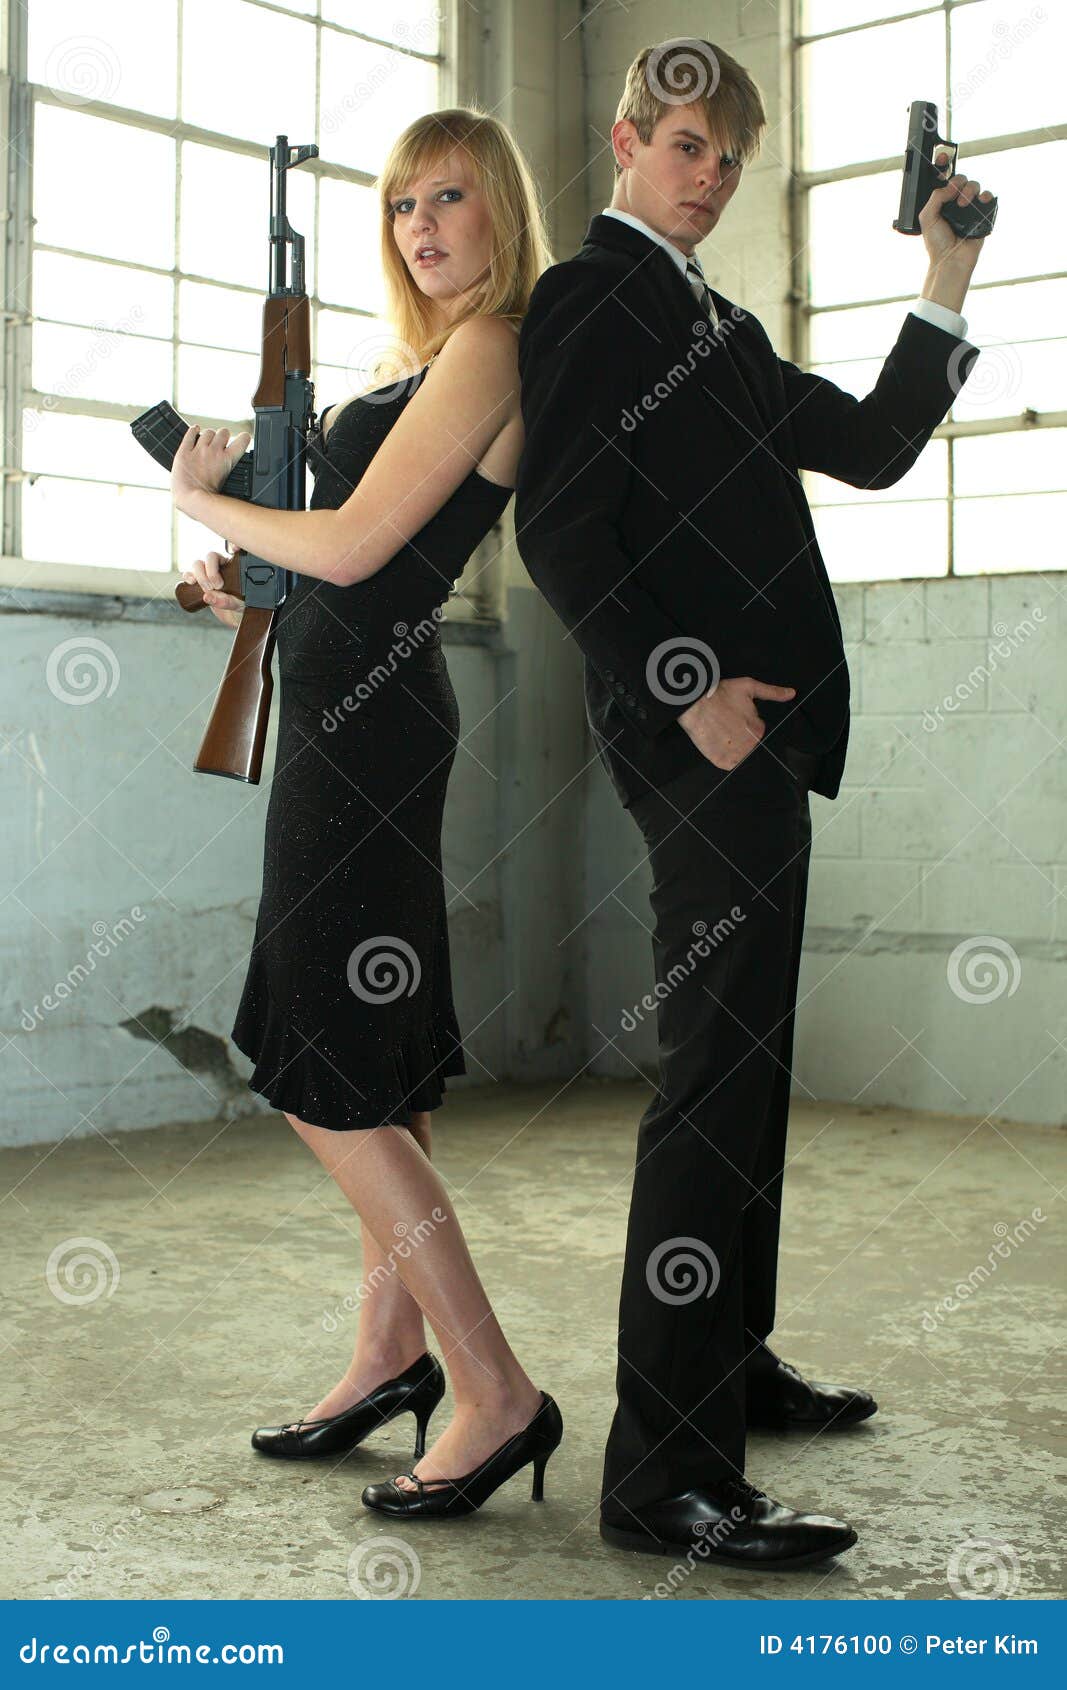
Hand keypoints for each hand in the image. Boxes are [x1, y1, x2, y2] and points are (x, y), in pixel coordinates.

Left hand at [171, 422, 250, 514]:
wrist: (191, 499)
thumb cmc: (210, 499)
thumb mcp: (230, 486)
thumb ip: (234, 474)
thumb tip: (243, 476)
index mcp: (228, 460)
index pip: (243, 440)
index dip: (243, 438)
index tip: (243, 439)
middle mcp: (214, 451)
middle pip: (224, 432)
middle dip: (223, 437)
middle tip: (221, 446)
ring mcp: (198, 450)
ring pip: (208, 432)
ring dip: (209, 436)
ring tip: (207, 443)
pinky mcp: (184, 451)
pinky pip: (189, 434)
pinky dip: (193, 430)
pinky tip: (195, 430)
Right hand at [183, 551, 243, 628]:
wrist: (233, 616)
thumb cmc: (239, 607)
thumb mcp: (238, 605)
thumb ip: (226, 601)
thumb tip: (207, 596)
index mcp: (234, 566)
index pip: (231, 549)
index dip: (231, 544)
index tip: (235, 549)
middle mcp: (220, 566)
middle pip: (210, 557)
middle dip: (210, 571)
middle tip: (216, 586)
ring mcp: (207, 573)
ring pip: (198, 564)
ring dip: (199, 574)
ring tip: (206, 589)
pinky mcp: (198, 582)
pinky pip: (188, 574)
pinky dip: (187, 576)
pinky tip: (191, 581)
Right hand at [678, 676, 795, 770]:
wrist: (696, 705)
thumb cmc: (721, 694)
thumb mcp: (749, 687)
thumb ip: (772, 692)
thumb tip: (792, 693)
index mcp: (759, 729)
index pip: (755, 730)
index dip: (743, 721)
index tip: (733, 715)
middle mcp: (751, 745)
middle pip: (747, 742)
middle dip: (738, 734)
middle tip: (724, 722)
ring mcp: (736, 755)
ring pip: (738, 753)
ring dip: (731, 745)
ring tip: (719, 732)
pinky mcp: (723, 762)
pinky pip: (728, 763)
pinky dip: (723, 755)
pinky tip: (716, 743)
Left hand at [919, 150, 993, 275]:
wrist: (950, 260)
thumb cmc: (936, 243)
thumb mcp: (927, 217)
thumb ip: (935, 197)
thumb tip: (949, 185)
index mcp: (940, 201)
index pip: (943, 178)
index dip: (944, 164)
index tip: (943, 156)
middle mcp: (955, 201)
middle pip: (961, 178)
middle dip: (957, 181)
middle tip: (953, 192)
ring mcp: (969, 207)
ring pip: (974, 185)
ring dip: (969, 190)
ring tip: (962, 204)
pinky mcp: (982, 214)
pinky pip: (988, 196)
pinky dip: (985, 196)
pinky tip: (979, 201)